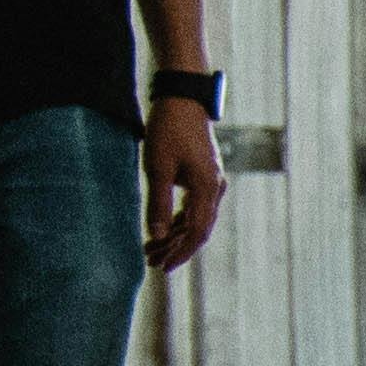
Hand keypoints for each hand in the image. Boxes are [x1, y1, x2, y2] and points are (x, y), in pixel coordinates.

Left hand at [145, 94, 227, 271]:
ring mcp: (211, 182)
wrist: (182, 99)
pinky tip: (162, 229)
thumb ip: (158, 203)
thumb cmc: (168, 130)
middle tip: (151, 263)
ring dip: (174, 235)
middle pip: (197, 229)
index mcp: (208, 189)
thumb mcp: (158, 168)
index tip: (162, 267)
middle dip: (175, 248)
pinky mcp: (204, 176)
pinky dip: (178, 219)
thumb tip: (157, 236)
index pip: (195, 233)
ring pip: (195, 218)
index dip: (179, 253)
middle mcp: (215, 189)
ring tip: (151, 250)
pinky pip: (194, 206)